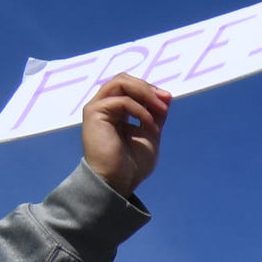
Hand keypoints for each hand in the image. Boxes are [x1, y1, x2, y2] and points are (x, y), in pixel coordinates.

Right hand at [81, 77, 169, 197]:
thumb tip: (166, 95)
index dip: (150, 89)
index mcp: (116, 110)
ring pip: (119, 82)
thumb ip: (156, 114)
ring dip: (145, 93)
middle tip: (165, 101)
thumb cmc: (132, 163)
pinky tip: (149, 124)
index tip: (167, 99)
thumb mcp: (151, 133)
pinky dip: (139, 110)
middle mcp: (104, 106)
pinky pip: (120, 100)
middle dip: (147, 87)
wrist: (119, 181)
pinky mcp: (94, 113)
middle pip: (123, 79)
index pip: (130, 86)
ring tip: (161, 109)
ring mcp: (97, 108)